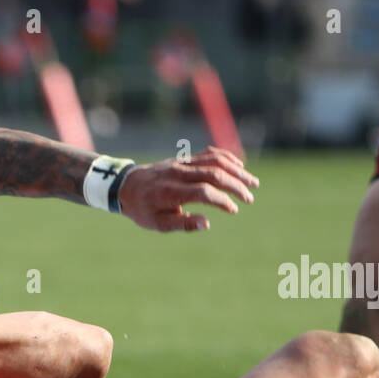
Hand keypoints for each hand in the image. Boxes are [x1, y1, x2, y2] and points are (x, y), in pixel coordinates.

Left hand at [117, 146, 258, 231]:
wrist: (126, 186)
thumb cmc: (142, 209)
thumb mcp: (157, 223)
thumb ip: (182, 224)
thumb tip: (207, 224)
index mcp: (170, 192)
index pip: (203, 192)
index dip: (222, 200)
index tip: (233, 210)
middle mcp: (178, 174)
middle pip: (214, 173)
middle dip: (236, 185)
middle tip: (250, 198)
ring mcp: (182, 163)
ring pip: (214, 160)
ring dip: (236, 170)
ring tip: (252, 182)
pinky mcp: (184, 158)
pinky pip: (208, 153)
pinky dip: (226, 157)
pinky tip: (239, 166)